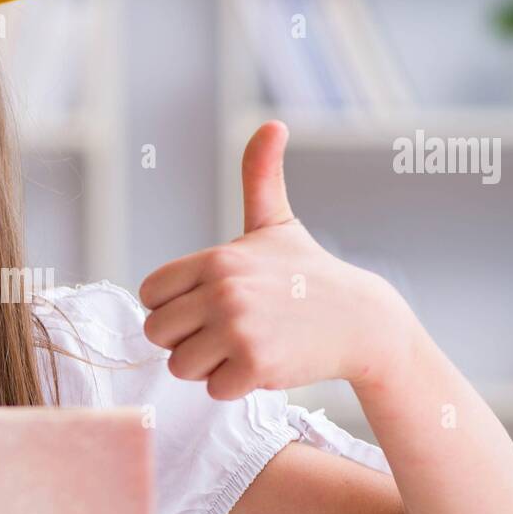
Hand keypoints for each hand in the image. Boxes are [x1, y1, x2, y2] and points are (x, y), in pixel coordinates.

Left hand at [137, 120, 410, 400]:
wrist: (362, 321)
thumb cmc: (309, 275)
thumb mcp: (277, 224)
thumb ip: (261, 177)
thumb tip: (273, 123)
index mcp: (216, 259)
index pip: (150, 295)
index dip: (172, 308)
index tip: (205, 307)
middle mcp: (223, 290)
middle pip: (157, 334)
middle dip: (185, 342)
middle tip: (224, 334)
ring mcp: (238, 328)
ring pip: (180, 367)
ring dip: (208, 367)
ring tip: (244, 348)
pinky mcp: (255, 364)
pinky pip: (213, 390)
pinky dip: (235, 387)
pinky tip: (263, 365)